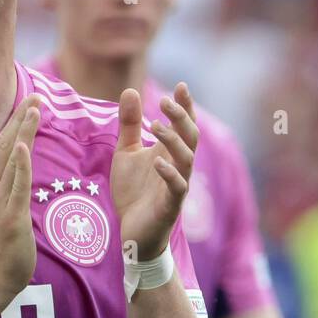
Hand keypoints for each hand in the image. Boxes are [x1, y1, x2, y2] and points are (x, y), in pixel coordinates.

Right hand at [0, 94, 41, 306]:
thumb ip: (3, 180)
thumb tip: (4, 152)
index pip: (2, 146)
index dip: (15, 122)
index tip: (29, 102)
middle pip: (5, 145)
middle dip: (20, 119)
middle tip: (35, 95)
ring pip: (11, 159)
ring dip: (22, 132)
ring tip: (33, 109)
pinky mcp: (10, 216)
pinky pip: (17, 185)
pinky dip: (19, 164)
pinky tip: (24, 144)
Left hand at [111, 82, 198, 258]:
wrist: (132, 232)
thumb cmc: (133, 192)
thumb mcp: (126, 153)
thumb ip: (130, 125)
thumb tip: (130, 90)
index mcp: (170, 152)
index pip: (184, 124)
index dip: (185, 106)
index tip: (181, 85)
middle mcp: (178, 166)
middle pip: (190, 137)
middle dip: (181, 117)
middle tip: (165, 102)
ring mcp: (177, 185)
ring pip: (187, 159)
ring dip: (174, 141)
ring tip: (155, 126)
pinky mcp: (170, 205)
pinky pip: (177, 187)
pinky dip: (169, 173)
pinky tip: (157, 162)